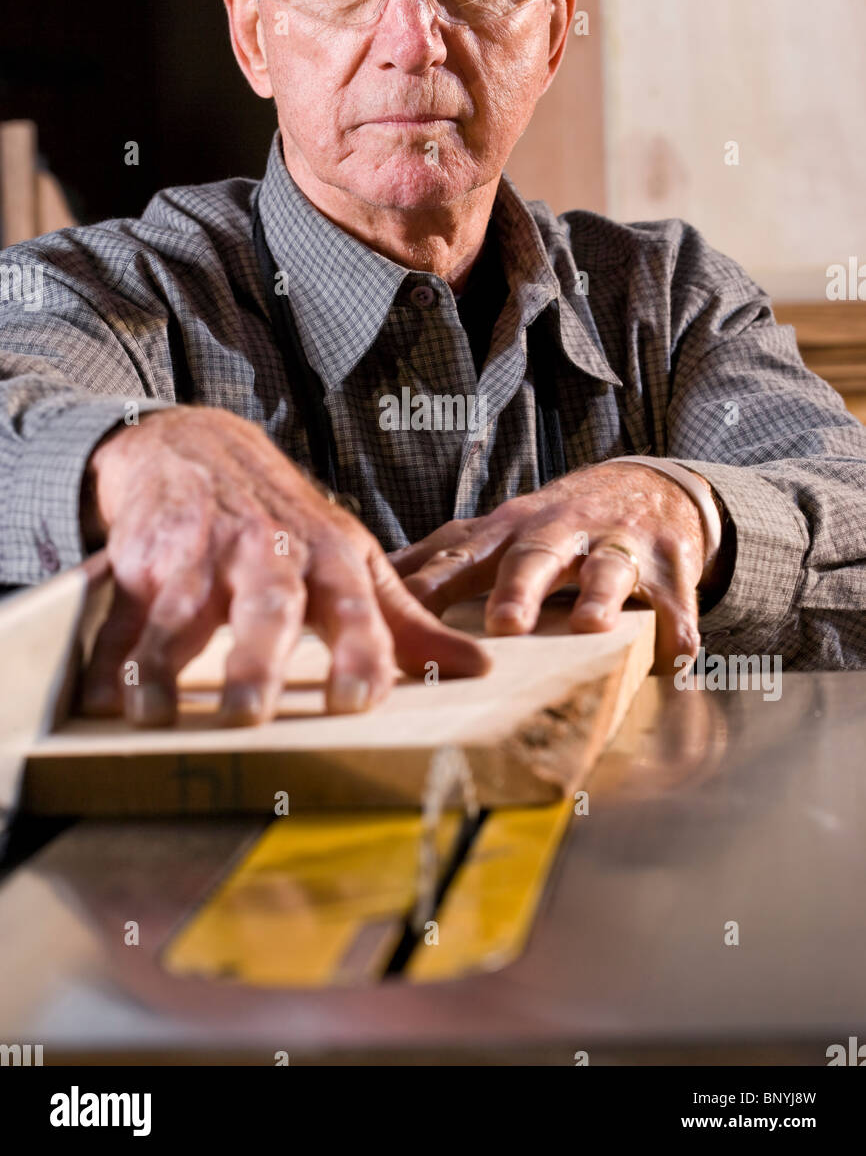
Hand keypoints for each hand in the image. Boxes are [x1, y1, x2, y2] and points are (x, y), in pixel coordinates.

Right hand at [80, 406, 488, 726]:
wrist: (201, 448)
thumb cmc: (288, 524)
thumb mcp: (354, 561)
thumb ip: (406, 621)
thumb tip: (478, 666)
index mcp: (330, 559)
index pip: (352, 606)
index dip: (359, 650)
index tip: (359, 699)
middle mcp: (267, 553)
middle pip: (266, 605)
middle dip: (255, 658)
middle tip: (248, 714)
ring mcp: (202, 551)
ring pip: (183, 607)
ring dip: (165, 661)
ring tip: (153, 714)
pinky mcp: (145, 555)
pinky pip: (124, 608)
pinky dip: (108, 651)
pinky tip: (97, 696)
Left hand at [390, 462, 713, 673]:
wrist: (645, 487)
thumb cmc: (552, 525)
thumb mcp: (493, 534)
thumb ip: (436, 560)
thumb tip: (364, 580)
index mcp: (507, 533)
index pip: (459, 559)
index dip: (427, 587)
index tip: (393, 617)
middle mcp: (558, 535)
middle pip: (534, 557)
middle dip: (519, 589)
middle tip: (504, 625)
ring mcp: (614, 545)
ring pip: (606, 567)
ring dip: (598, 595)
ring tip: (590, 624)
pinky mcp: (666, 564)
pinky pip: (674, 598)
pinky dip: (676, 626)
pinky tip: (676, 655)